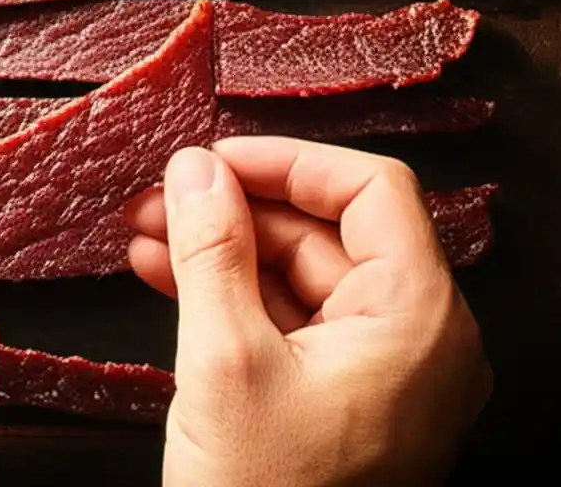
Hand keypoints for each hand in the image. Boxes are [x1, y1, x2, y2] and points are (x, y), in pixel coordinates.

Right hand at [124, 138, 491, 485]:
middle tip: (157, 198)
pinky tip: (164, 275)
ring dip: (221, 250)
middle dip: (234, 209)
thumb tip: (193, 170)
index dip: (286, 162)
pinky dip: (231, 297)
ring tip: (143, 234)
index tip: (213, 159)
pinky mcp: (342, 399)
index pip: (369, 192)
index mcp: (418, 319)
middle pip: (328, 233)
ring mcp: (379, 372)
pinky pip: (291, 324)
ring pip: (300, 278)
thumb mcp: (224, 361)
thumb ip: (210, 251)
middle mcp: (415, 339)